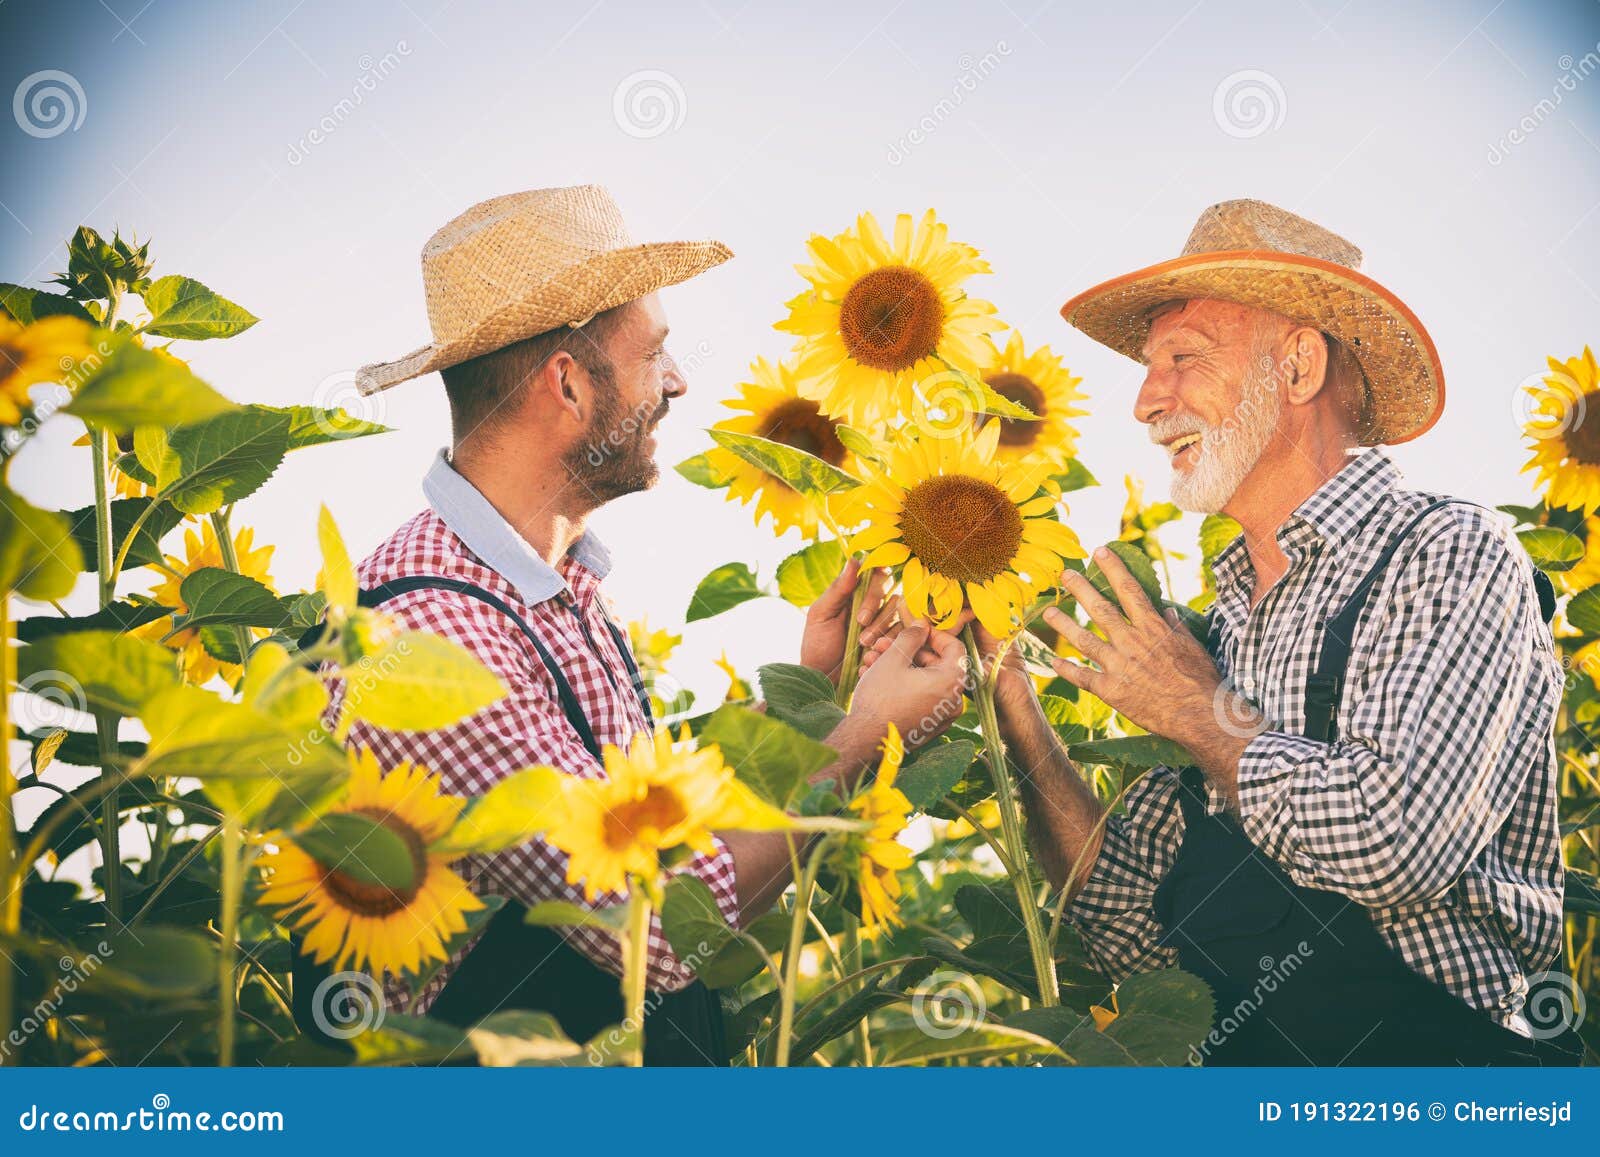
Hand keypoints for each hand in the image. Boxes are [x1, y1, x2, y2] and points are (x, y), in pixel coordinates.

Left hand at [801, 558, 891, 684]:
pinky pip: (901, 634)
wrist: (822, 677)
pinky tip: (872, 653)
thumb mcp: (821, 614)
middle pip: (888, 591)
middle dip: (875, 606)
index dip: (877, 576)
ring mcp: (882, 623)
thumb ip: (838, 588)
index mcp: (853, 592)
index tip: (876, 578)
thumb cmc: (817, 643)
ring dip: (881, 626)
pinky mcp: (889, 641)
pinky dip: (889, 641)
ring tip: (863, 643)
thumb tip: (854, 559)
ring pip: (896, 613)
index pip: (873, 574)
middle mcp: (871, 604)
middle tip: (859, 623)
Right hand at [850, 620, 968, 749]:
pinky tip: (877, 677)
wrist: (865, 740)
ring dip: (900, 666)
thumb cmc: (880, 698)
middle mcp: (953, 701)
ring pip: (924, 680)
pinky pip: (921, 697)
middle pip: (936, 664)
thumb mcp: (894, 658)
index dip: (933, 634)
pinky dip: (904, 685)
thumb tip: (922, 625)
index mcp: (952, 682)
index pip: (955, 647)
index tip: (914, 629)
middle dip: (908, 651)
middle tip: (883, 644)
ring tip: (872, 660)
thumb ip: (912, 636)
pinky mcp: (929, 726)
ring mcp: (942, 716)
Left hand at [1044, 547, 1248, 750]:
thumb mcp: (1193, 646)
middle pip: (1100, 609)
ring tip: (1050, 612)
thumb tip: (1165, 608)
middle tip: (1064, 574)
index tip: (1100, 551)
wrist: (1197, 715)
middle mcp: (1131, 642)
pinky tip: (1053, 660)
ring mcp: (1118, 666)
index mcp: (1153, 628)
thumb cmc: (1200, 680)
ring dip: (1064, 624)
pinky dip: (1066, 668)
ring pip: (1084, 639)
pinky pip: (1082, 676)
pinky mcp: (1110, 690)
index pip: (1130, 590)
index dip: (1114, 569)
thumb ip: (1175, 626)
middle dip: (1081, 589)